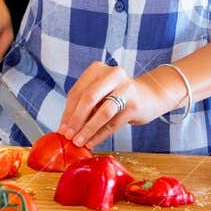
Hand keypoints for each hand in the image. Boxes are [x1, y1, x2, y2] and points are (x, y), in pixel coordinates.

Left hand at [58, 62, 179, 147]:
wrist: (149, 97)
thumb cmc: (117, 96)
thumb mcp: (99, 94)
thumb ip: (83, 106)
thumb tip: (65, 127)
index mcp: (98, 69)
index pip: (77, 91)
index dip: (68, 112)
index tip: (61, 129)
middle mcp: (112, 74)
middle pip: (88, 98)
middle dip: (76, 120)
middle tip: (68, 136)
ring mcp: (126, 89)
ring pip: (102, 112)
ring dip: (88, 129)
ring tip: (78, 141)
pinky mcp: (135, 105)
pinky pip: (113, 123)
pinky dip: (100, 134)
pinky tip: (92, 142)